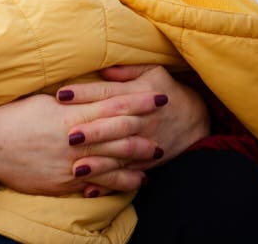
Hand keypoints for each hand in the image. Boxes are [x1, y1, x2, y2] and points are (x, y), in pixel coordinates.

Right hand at [0, 94, 155, 195]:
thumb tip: (84, 95)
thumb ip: (67, 101)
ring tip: (155, 152)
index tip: (158, 95)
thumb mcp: (40, 102)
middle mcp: (74, 140)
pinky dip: (119, 182)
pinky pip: (98, 183)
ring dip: (137, 157)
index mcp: (68, 115)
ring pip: (113, 161)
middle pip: (118, 134)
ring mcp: (70, 163)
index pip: (111, 105)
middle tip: (165, 123)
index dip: (138, 101)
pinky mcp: (64, 183)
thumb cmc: (10, 119)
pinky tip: (135, 180)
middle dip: (145, 128)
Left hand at [57, 65, 209, 196]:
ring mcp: (146, 144)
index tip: (61, 95)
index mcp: (139, 94)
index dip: (85, 94)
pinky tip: (89, 188)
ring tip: (76, 168)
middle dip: (94, 131)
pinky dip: (110, 183)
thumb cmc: (165, 89)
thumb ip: (126, 69)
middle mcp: (142, 120)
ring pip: (121, 155)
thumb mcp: (152, 71)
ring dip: (100, 163)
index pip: (109, 93)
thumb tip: (103, 67)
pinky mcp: (147, 162)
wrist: (196, 118)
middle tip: (69, 136)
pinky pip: (127, 175)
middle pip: (116, 126)